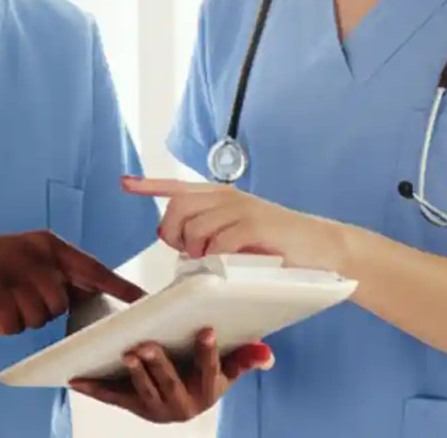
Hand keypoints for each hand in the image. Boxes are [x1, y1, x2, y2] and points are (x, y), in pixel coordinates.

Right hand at [0, 231, 145, 334]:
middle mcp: (33, 251)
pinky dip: (0, 325)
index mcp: (46, 243)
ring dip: (19, 317)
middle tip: (15, 296)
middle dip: (41, 310)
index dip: (117, 286)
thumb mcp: (24, 263)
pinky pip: (11, 325)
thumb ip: (55, 275)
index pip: (91, 267)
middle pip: (60, 302)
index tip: (142, 299)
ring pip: (37, 317)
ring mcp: (11, 267)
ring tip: (0, 299)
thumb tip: (88, 294)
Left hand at [68, 328, 272, 423]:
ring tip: (126, 354)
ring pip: (144, 391)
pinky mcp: (134, 406)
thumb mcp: (228, 369)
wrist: (184, 403)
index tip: (205, 330)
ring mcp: (156, 408)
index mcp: (208, 391)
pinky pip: (113, 398)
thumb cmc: (205, 377)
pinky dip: (95, 389)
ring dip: (134, 374)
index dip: (208, 352)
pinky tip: (77, 378)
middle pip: (171, 383)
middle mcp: (183, 404)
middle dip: (160, 365)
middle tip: (148, 346)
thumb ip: (245, 358)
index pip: (210, 370)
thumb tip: (265, 352)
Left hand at [122, 177, 342, 269]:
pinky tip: (223, 262)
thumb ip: (210, 234)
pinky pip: (218, 240)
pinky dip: (214, 255)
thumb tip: (182, 249)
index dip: (149, 185)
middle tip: (186, 252)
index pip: (178, 186)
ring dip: (194, 248)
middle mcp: (228, 197)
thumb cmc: (277, 246)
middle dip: (172, 232)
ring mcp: (242, 209)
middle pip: (177, 208)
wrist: (321, 247)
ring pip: (195, 226)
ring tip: (210, 260)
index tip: (125, 184)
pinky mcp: (255, 225)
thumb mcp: (238, 235)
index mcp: (221, 196)